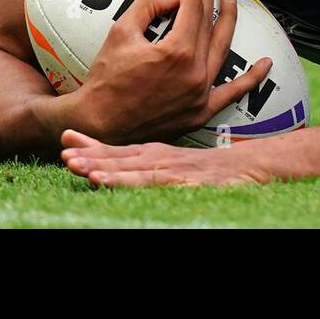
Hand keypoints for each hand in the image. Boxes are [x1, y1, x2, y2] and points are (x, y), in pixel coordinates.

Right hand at [60, 0, 273, 145]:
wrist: (99, 124)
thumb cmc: (106, 80)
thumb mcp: (121, 32)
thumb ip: (148, 6)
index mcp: (177, 51)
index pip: (192, 8)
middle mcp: (195, 72)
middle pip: (209, 23)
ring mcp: (201, 94)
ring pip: (223, 50)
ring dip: (229, 21)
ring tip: (229, 1)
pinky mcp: (200, 112)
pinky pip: (231, 94)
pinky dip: (251, 79)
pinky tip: (264, 64)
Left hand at [60, 129, 270, 186]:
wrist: (257, 164)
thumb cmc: (220, 168)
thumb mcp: (184, 164)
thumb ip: (161, 163)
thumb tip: (143, 165)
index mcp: (159, 153)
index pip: (120, 148)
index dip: (92, 144)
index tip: (66, 137)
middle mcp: (161, 159)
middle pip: (119, 155)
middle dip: (89, 153)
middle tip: (62, 148)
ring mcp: (172, 170)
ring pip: (130, 168)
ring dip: (101, 166)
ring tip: (76, 165)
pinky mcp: (184, 182)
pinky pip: (149, 182)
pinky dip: (126, 180)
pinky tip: (107, 179)